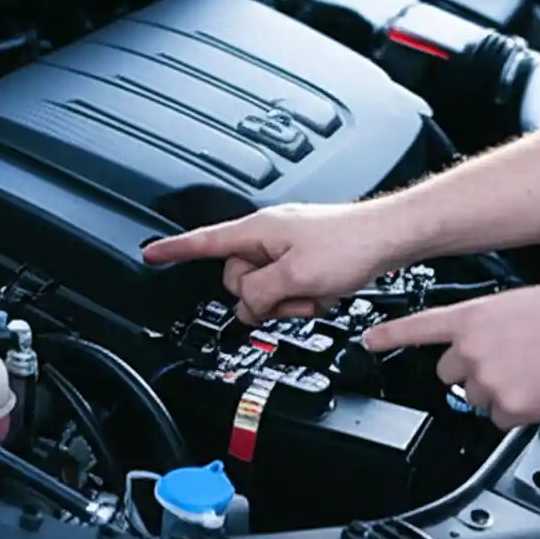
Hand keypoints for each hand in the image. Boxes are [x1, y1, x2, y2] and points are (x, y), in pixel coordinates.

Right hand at [142, 203, 403, 323]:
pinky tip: (324, 293)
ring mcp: (288, 247)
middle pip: (236, 279)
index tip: (149, 254)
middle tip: (290, 296)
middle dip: (260, 297)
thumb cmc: (350, 245)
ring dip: (287, 301)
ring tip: (314, 294)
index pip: (203, 242)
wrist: (390, 239)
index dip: (174, 251)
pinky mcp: (307, 259)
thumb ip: (259, 294)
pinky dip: (304, 297)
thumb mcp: (295, 278)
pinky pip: (288, 288)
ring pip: (264, 289)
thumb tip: (246, 308)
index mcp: (256, 230)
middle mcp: (268, 235)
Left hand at [362, 277, 539, 428]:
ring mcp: (487, 378)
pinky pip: (501, 419)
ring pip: (476, 399)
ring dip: (499, 392)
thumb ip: (482, 328)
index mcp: (471, 316)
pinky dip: (519, 412)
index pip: (417, 327)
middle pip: (448, 375)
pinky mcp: (509, 405)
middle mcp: (470, 347)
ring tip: (532, 371)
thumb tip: (473, 348)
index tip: (368, 341)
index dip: (388, 336)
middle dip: (472, 373)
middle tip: (508, 362)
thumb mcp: (512, 307)